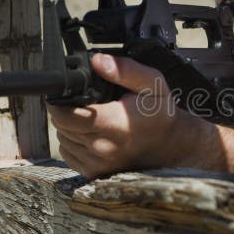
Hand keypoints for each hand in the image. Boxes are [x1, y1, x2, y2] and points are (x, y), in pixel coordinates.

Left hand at [47, 53, 203, 177]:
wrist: (172, 145)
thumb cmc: (160, 114)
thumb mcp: (151, 83)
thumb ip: (125, 70)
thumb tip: (97, 61)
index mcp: (114, 124)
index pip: (66, 115)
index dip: (60, 102)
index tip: (69, 93)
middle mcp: (103, 147)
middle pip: (62, 126)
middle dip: (67, 111)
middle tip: (86, 103)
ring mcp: (98, 163)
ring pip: (63, 139)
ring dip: (70, 127)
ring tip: (92, 118)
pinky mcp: (94, 173)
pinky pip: (69, 153)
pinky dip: (74, 142)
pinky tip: (92, 133)